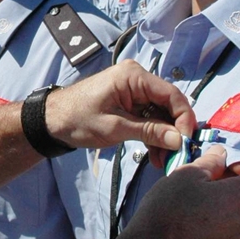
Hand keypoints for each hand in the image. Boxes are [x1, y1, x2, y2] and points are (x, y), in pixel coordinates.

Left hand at [45, 60, 193, 162]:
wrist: (52, 121)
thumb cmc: (78, 119)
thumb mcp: (115, 127)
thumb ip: (149, 132)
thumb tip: (179, 140)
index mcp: (133, 76)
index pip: (172, 95)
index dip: (184, 119)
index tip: (186, 142)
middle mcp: (137, 79)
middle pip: (169, 105)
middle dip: (174, 132)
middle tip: (176, 157)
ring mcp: (134, 90)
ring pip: (161, 114)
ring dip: (165, 138)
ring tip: (162, 161)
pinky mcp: (130, 102)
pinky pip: (151, 118)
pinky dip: (154, 135)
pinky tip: (155, 155)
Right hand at [125, 146, 239, 238]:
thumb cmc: (170, 209)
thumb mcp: (187, 173)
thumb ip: (212, 161)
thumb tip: (221, 156)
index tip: (234, 166)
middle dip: (235, 184)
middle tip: (207, 179)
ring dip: (225, 204)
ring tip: (196, 201)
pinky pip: (230, 231)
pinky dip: (218, 221)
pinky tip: (193, 220)